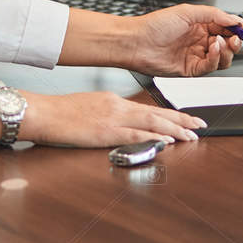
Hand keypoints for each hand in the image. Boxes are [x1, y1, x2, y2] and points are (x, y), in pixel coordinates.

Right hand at [17, 90, 206, 146]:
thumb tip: (122, 124)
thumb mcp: (89, 107)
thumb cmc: (60, 113)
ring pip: (152, 122)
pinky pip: (135, 134)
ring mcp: (113, 119)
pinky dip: (154, 137)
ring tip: (191, 134)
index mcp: (114, 102)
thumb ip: (108, 115)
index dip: (171, 114)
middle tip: (200, 125)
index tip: (186, 119)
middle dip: (181, 120)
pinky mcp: (105, 132)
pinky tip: (167, 140)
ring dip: (175, 129)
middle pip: (157, 113)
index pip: (149, 108)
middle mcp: (117, 107)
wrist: (42, 112)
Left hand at [122, 4, 242, 76]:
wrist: (137, 42)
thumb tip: (234, 18)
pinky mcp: (191, 70)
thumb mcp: (188, 11)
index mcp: (200, 25)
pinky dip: (215, 59)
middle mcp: (199, 41)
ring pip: (221, 58)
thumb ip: (214, 14)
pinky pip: (210, 67)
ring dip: (225, 51)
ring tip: (219, 42)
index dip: (236, 29)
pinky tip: (211, 50)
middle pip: (227, 45)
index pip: (225, 28)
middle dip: (235, 42)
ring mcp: (195, 56)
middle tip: (236, 38)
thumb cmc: (155, 25)